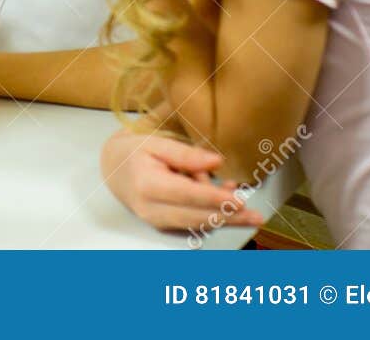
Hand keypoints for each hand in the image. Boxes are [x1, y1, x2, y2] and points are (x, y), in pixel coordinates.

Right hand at [99, 127, 263, 232]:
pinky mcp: (163, 226)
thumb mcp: (156, 143)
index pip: (186, 195)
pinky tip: (227, 204)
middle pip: (196, 217)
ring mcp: (156, 221)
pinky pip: (192, 224)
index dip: (214, 198)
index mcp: (148, 184)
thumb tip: (217, 162)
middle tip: (257, 216)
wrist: (112, 169)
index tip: (238, 200)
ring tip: (246, 207)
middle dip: (228, 218)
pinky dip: (212, 216)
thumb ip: (185, 154)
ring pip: (197, 225)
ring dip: (223, 217)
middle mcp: (151, 209)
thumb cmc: (134, 151)